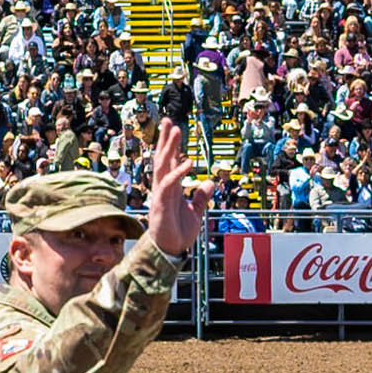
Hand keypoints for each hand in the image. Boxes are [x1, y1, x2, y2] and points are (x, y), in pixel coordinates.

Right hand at [143, 121, 201, 258]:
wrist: (170, 252)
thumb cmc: (179, 233)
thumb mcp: (196, 213)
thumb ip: (201, 198)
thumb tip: (210, 183)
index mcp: (171, 189)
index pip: (168, 162)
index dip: (171, 146)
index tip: (174, 129)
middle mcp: (164, 188)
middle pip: (162, 159)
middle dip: (166, 140)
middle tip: (168, 120)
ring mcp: (161, 195)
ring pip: (162, 166)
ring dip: (168, 148)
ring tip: (175, 131)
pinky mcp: (162, 204)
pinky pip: (169, 184)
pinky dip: (178, 172)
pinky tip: (188, 161)